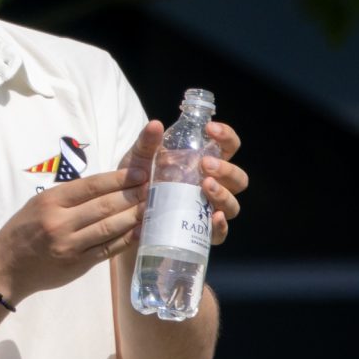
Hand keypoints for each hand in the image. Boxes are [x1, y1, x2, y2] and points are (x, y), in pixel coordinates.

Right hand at [0, 165, 144, 305]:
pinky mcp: (79, 264)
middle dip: (133, 195)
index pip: (91, 186)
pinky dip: (128, 238)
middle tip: (152, 188)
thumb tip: (107, 186)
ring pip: (110, 227)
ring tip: (151, 206)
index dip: (120, 179)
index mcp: (49, 202)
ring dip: (135, 216)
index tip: (141, 173)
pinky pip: (109, 249)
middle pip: (105, 205)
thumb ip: (68, 197)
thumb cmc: (22, 232)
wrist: (5, 268)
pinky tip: (140, 229)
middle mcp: (59, 222)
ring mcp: (70, 245)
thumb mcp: (38, 205)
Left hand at [121, 118, 247, 245]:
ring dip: (223, 194)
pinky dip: (220, 226)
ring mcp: (208, 210)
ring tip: (205, 185)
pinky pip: (219, 233)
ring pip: (232, 205)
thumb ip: (146, 143)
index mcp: (204, 163)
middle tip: (205, 164)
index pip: (228, 147)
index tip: (210, 129)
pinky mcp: (199, 233)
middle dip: (226, 169)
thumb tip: (154, 125)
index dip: (226, 137)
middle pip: (237, 178)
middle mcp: (212, 186)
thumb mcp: (138, 160)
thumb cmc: (136, 182)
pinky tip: (214, 217)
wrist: (120, 216)